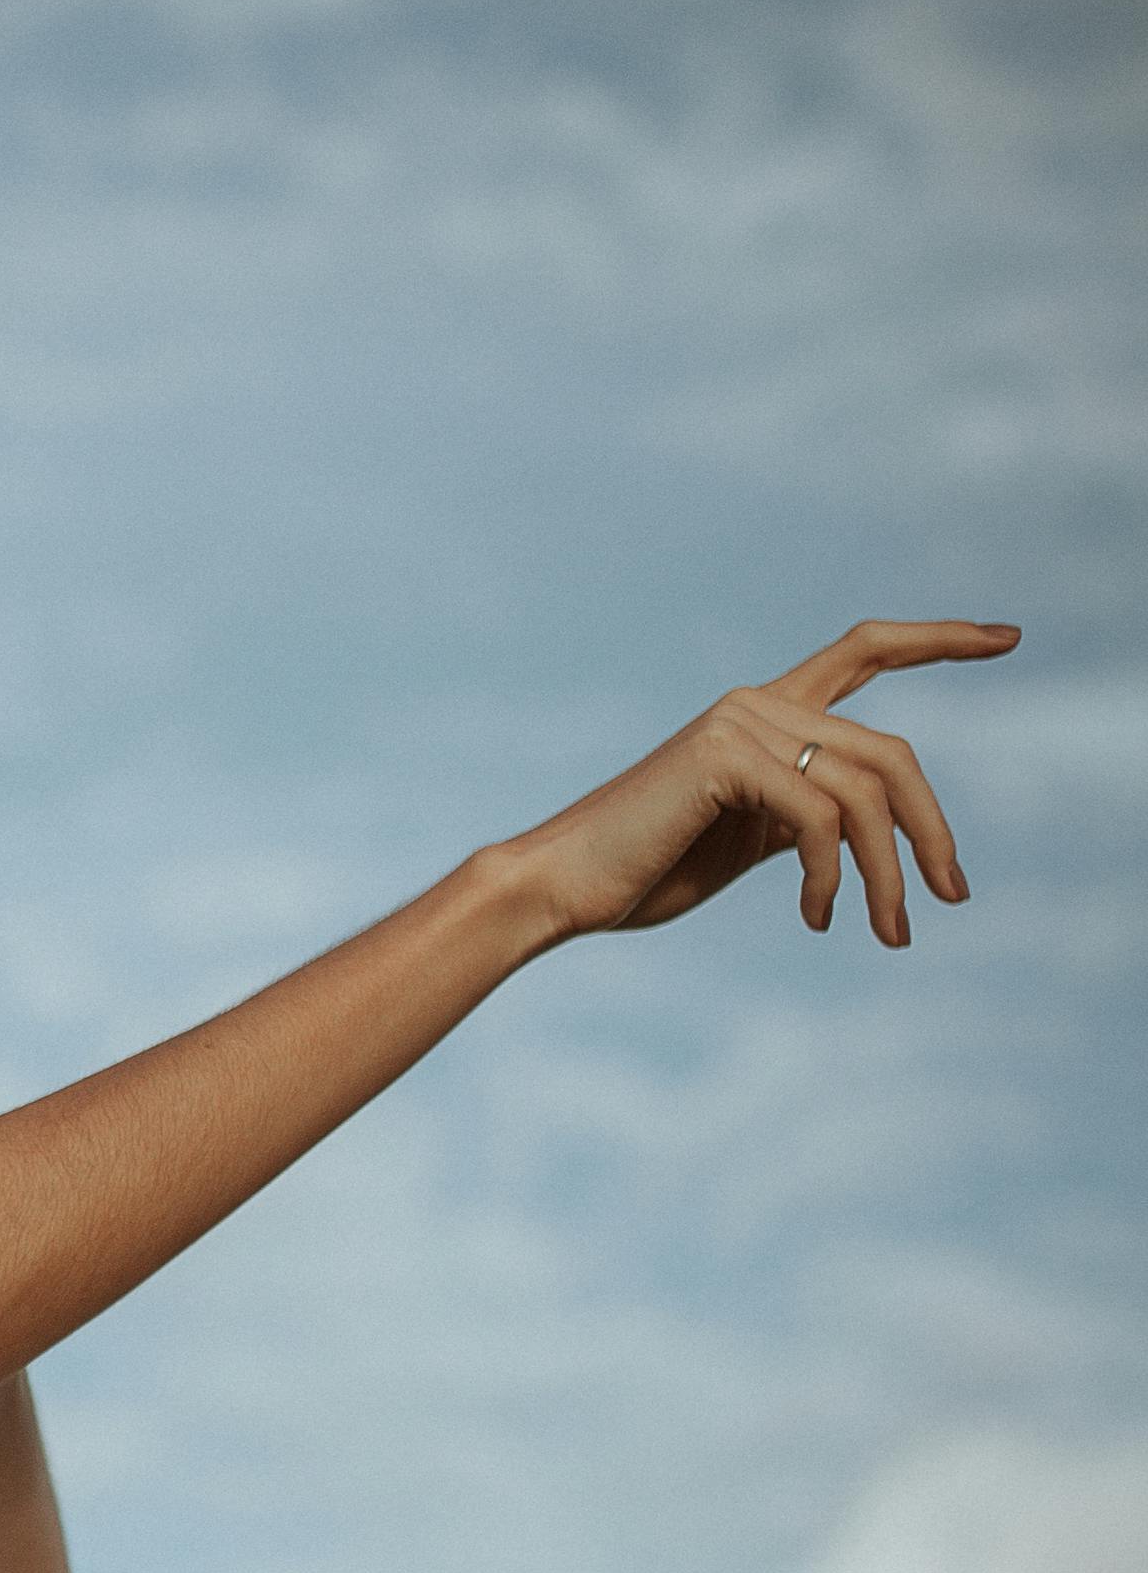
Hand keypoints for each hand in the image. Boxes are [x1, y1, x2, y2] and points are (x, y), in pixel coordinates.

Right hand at [518, 619, 1017, 949]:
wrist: (563, 885)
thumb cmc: (646, 870)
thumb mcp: (749, 840)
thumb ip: (804, 819)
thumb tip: (870, 838)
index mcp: (766, 714)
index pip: (864, 652)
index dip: (939, 641)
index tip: (1008, 637)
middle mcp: (758, 702)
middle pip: (891, 755)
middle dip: (933, 830)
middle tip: (953, 897)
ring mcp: (741, 723)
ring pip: (865, 795)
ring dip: (888, 875)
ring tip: (890, 935)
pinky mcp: (725, 756)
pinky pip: (821, 818)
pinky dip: (832, 878)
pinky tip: (815, 918)